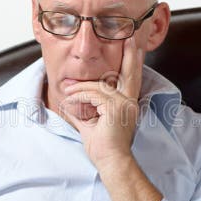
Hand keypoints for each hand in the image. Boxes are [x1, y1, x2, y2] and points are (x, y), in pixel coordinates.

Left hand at [61, 36, 143, 168]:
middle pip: (130, 73)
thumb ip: (84, 112)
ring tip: (67, 91)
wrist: (112, 162)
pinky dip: (79, 96)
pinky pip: (93, 95)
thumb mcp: (92, 125)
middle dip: (130, 54)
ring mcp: (124, 104)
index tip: (133, 49)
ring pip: (99, 86)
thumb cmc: (103, 149)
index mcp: (128, 105)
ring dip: (80, 88)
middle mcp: (129, 102)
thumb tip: (71, 104)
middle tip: (130, 38)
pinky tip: (70, 100)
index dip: (131, 63)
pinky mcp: (114, 108)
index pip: (130, 80)